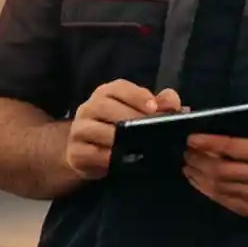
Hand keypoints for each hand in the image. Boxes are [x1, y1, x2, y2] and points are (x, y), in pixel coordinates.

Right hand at [64, 80, 181, 179]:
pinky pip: (88, 153)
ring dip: (116, 137)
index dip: (137, 96)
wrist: (93, 154)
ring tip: (136, 145)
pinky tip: (119, 159)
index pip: (119, 87)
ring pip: (95, 129)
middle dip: (130, 118)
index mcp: (107, 92)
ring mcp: (79, 129)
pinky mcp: (75, 151)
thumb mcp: (143, 113)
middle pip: (105, 106)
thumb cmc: (122, 128)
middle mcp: (89, 106)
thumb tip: (173, 105)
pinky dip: (105, 156)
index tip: (153, 108)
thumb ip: (162, 105)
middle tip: (149, 130)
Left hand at [183, 109, 247, 216]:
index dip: (211, 144)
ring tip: (188, 163)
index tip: (192, 138)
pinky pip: (221, 199)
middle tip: (187, 151)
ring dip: (198, 174)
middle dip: (200, 160)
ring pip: (219, 186)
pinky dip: (204, 188)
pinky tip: (195, 178)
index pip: (236, 148)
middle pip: (223, 171)